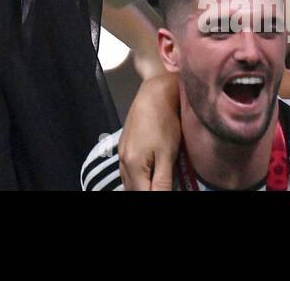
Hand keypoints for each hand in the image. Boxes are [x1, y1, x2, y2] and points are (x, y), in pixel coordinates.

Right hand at [118, 72, 180, 190]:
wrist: (155, 93)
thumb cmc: (165, 122)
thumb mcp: (167, 154)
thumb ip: (163, 180)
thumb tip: (161, 196)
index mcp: (132, 165)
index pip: (142, 194)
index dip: (155, 196)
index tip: (166, 190)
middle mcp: (123, 161)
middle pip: (132, 190)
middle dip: (147, 192)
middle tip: (163, 187)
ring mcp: (121, 153)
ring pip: (128, 182)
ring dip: (141, 187)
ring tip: (156, 185)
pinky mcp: (124, 145)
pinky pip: (127, 171)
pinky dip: (137, 179)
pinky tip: (148, 176)